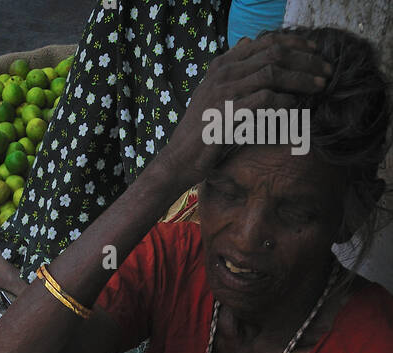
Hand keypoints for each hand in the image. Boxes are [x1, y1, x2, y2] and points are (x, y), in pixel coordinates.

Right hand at [157, 32, 333, 187]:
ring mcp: (225, 92)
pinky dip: (284, 102)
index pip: (266, 42)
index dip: (295, 43)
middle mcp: (224, 73)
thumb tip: (247, 41)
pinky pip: (265, 100)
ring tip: (320, 86)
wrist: (178, 159)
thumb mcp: (211, 91)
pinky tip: (296, 107)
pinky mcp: (229, 114)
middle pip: (275, 54)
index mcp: (222, 64)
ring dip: (302, 79)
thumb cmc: (199, 130)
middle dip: (306, 60)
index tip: (315, 50)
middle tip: (326, 70)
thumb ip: (230, 67)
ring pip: (274, 73)